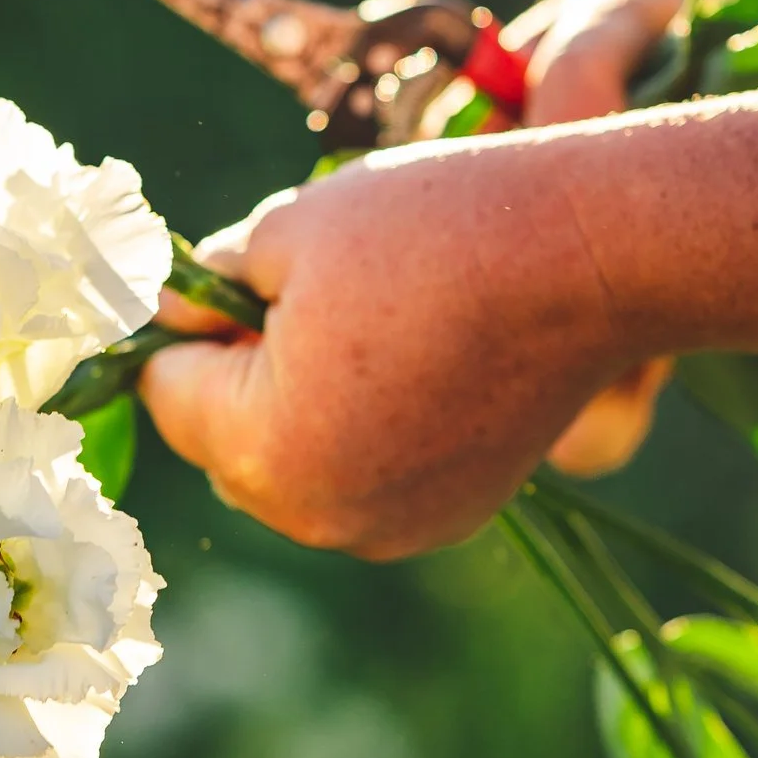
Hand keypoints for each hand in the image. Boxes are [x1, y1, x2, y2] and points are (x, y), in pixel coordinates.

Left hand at [137, 96, 757, 558]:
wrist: (591, 257)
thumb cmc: (433, 229)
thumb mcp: (289, 229)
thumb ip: (210, 281)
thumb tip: (167, 311)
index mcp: (265, 454)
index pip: (166, 390)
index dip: (188, 321)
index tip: (235, 271)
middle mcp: (323, 519)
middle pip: (226, 443)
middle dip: (241, 372)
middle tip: (305, 290)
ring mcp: (393, 529)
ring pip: (297, 463)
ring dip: (302, 401)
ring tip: (366, 320)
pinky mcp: (450, 516)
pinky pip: (365, 476)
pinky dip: (367, 425)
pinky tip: (417, 356)